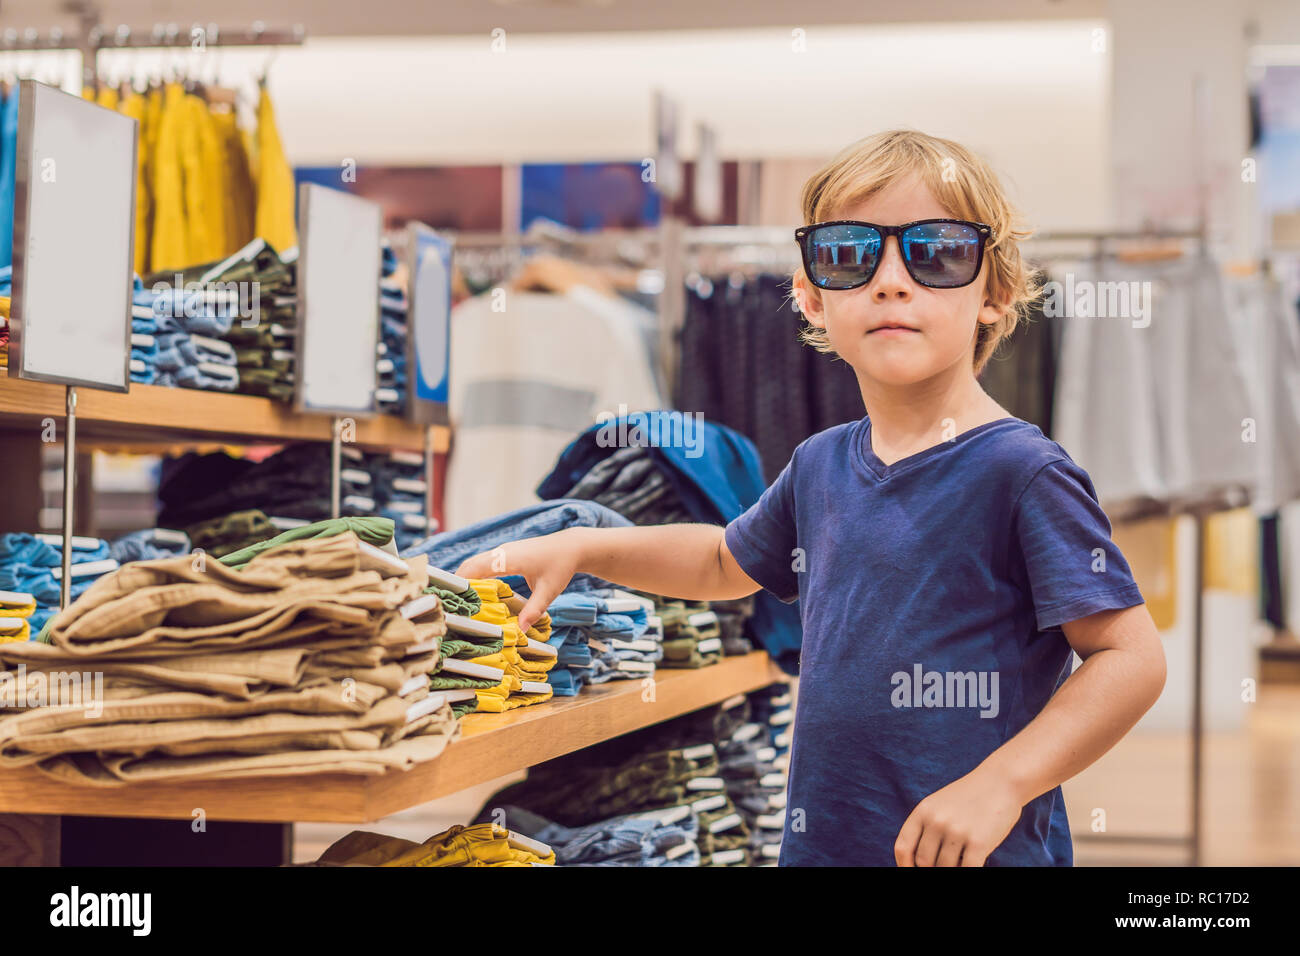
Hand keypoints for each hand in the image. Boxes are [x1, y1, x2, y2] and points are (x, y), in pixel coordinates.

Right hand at [455, 531, 581, 632]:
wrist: (571, 547)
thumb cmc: (560, 566)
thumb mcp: (549, 591)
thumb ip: (534, 610)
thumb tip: (520, 631)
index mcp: (508, 558)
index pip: (475, 568)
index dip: (461, 582)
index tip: (451, 600)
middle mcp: (501, 552)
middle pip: (469, 565)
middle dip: (457, 582)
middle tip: (448, 604)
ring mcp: (502, 551)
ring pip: (475, 563)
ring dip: (465, 578)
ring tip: (457, 600)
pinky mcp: (505, 554)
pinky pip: (483, 563)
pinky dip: (475, 575)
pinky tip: (474, 592)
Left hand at [894, 767, 1023, 866]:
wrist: (1001, 781)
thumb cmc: (970, 798)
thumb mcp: (940, 805)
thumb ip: (926, 828)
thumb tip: (918, 862)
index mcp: (923, 811)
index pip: (903, 847)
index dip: (904, 866)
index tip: (911, 871)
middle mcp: (937, 821)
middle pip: (924, 862)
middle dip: (933, 868)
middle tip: (946, 862)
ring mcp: (957, 831)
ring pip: (945, 868)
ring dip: (953, 868)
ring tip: (962, 856)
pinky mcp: (978, 842)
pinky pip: (967, 869)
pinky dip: (968, 871)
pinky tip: (973, 864)